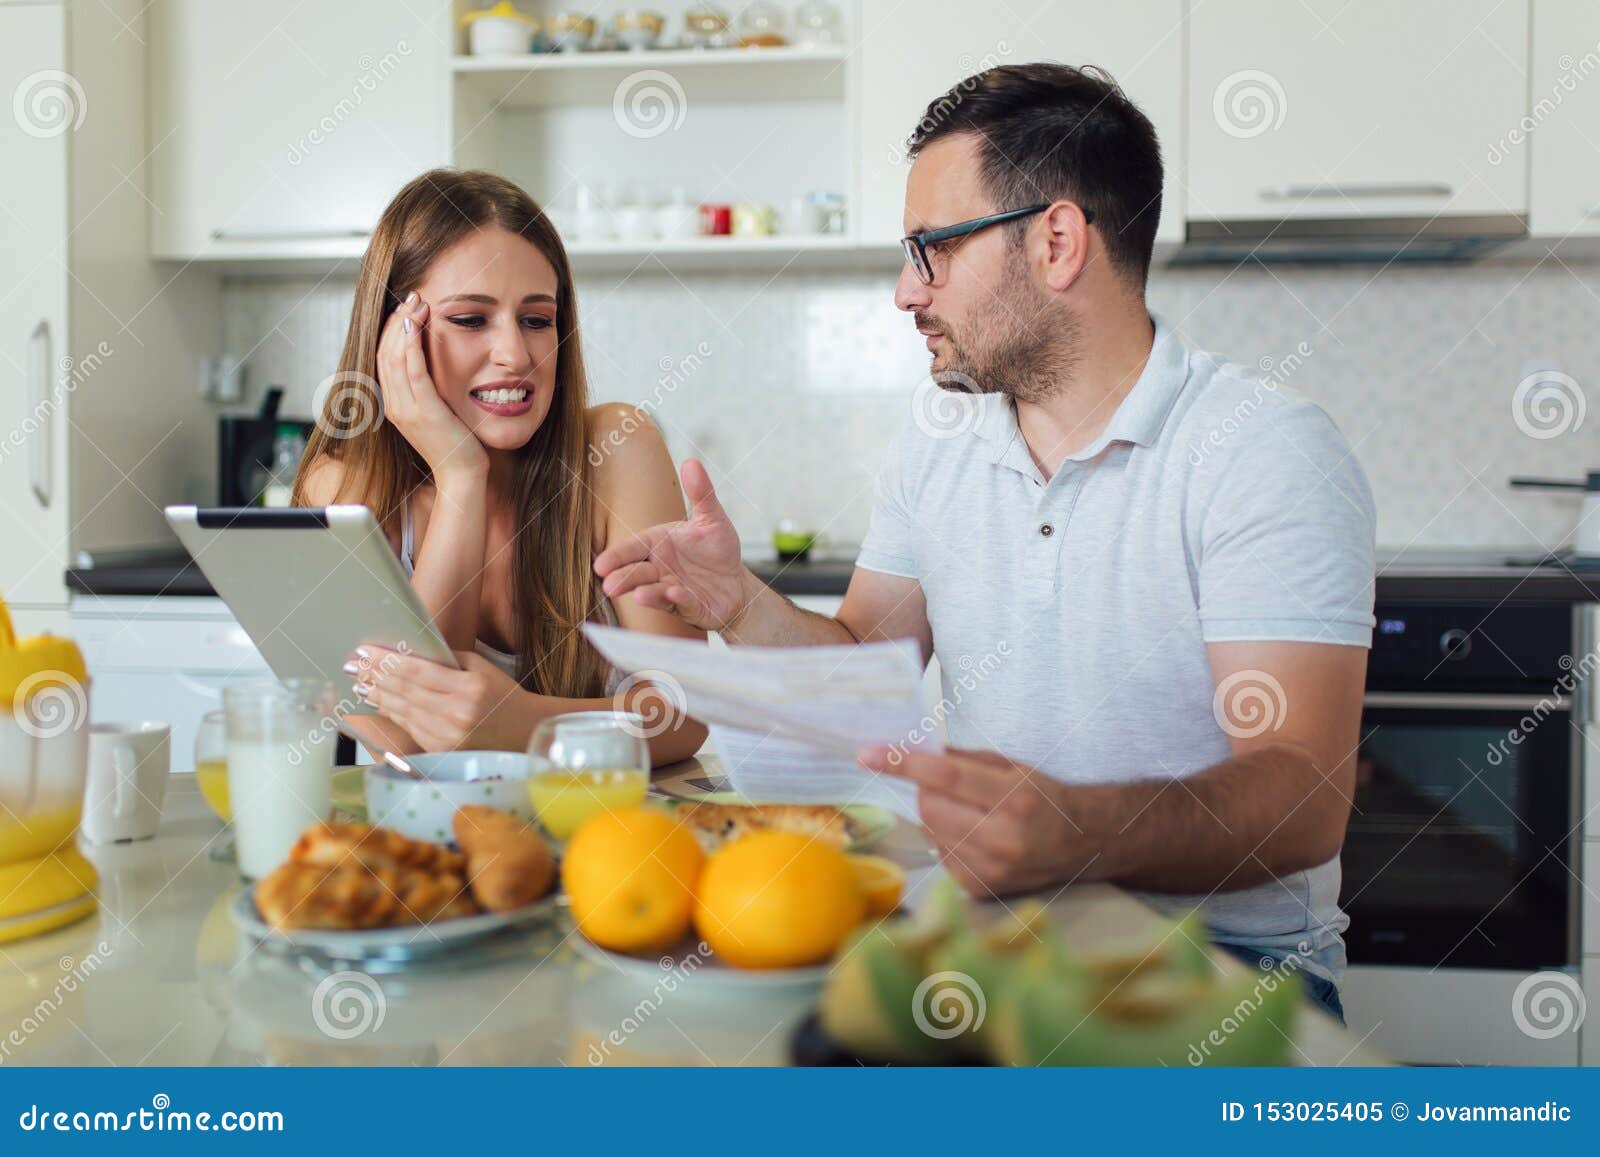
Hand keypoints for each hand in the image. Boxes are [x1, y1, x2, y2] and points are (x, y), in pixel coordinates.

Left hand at [348, 645, 529, 751]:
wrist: (523, 731)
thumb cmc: (502, 694)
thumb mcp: (479, 668)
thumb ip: (445, 660)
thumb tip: (405, 654)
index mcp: (469, 688)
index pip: (417, 671)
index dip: (386, 661)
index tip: (364, 650)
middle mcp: (457, 715)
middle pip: (405, 692)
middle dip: (375, 676)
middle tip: (353, 664)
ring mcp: (448, 736)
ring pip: (403, 711)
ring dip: (378, 695)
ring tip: (360, 681)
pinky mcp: (443, 751)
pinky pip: (411, 728)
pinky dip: (392, 713)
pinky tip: (379, 702)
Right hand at [376, 291, 486, 484]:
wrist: (462, 474)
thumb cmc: (457, 443)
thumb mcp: (437, 411)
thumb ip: (428, 390)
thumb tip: (431, 364)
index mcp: (395, 405)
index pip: (384, 358)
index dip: (392, 330)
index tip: (405, 308)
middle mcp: (395, 406)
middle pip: (385, 352)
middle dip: (397, 320)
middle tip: (412, 296)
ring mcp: (406, 409)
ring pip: (395, 357)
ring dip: (404, 325)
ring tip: (416, 302)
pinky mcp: (423, 411)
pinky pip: (412, 371)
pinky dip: (412, 344)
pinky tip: (416, 324)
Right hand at [592, 459, 747, 629]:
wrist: (736, 583)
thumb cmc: (717, 550)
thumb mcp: (712, 518)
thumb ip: (701, 493)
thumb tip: (691, 462)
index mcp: (659, 544)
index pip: (633, 549)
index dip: (617, 557)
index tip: (601, 565)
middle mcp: (661, 569)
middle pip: (637, 573)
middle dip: (624, 579)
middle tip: (609, 585)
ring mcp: (673, 590)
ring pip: (655, 592)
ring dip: (647, 594)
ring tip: (638, 595)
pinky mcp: (692, 607)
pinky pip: (683, 604)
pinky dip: (678, 600)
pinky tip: (674, 594)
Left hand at [860, 745, 1102, 896]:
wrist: (1083, 843)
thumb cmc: (1044, 797)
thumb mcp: (1013, 766)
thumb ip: (966, 759)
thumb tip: (917, 755)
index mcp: (1014, 798)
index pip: (945, 775)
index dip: (902, 762)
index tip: (868, 754)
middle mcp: (1002, 838)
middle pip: (929, 806)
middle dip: (928, 790)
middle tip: (951, 787)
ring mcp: (990, 869)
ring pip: (930, 831)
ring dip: (938, 817)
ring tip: (970, 814)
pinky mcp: (981, 890)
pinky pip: (940, 856)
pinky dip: (947, 841)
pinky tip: (975, 837)